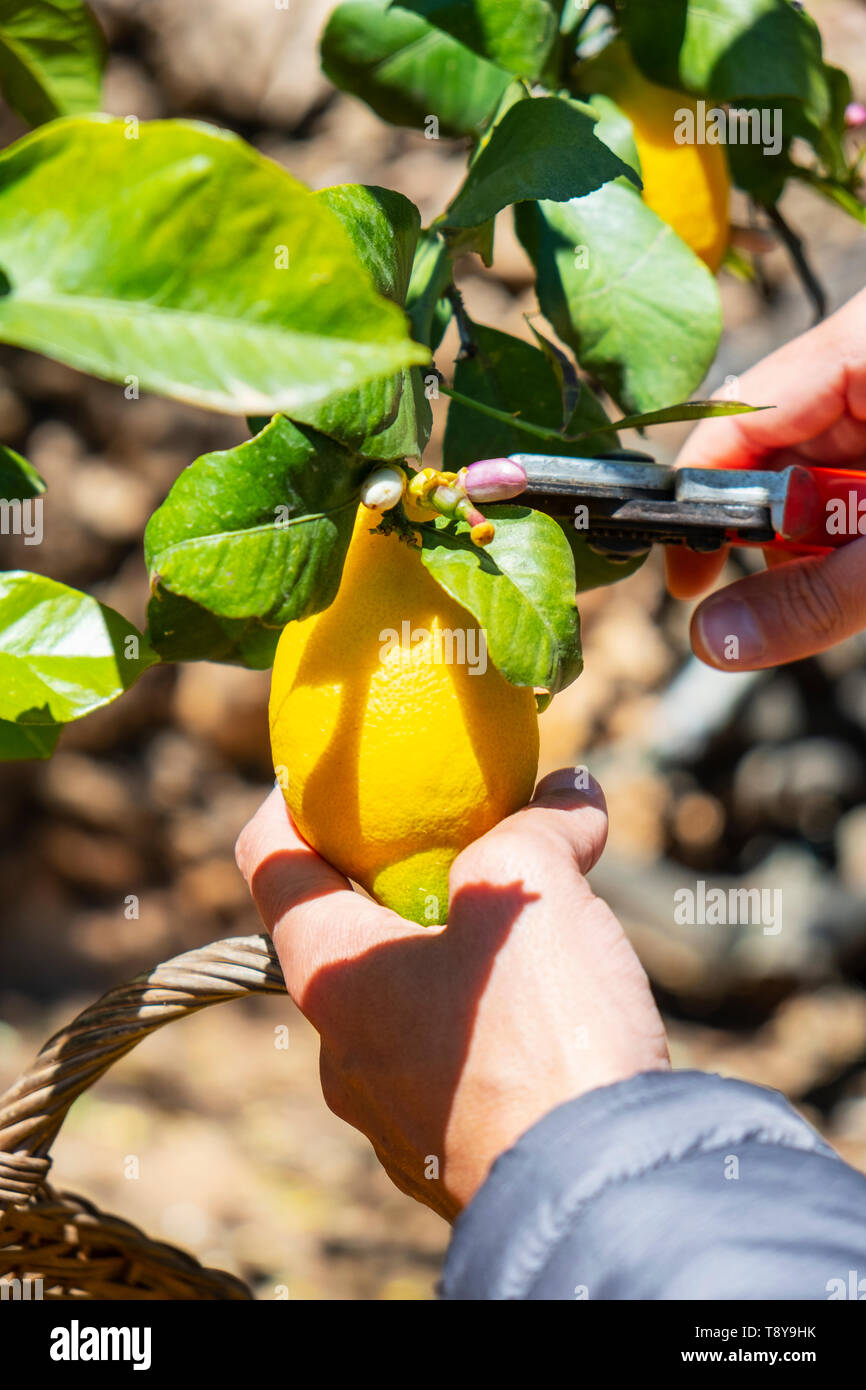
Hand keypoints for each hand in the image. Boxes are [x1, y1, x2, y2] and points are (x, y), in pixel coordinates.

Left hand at [236, 773, 668, 1220]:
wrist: (601, 1198)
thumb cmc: (543, 1032)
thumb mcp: (533, 890)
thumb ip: (540, 826)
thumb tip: (570, 791)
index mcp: (334, 974)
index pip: (271, 863)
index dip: (288, 803)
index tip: (326, 775)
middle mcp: (345, 1049)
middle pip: (345, 935)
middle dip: (393, 882)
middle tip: (455, 842)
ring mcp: (394, 1113)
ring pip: (408, 1005)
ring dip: (450, 954)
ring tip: (522, 924)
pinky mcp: (451, 1155)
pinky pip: (459, 1064)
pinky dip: (492, 1019)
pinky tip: (555, 1004)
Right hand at [667, 287, 865, 668]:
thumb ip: (820, 594)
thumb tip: (711, 643)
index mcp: (864, 341)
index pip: (739, 414)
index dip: (700, 499)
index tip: (689, 581)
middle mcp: (864, 355)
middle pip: (775, 445)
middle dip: (778, 530)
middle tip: (805, 590)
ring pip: (816, 465)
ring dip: (826, 534)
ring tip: (864, 568)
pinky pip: (852, 468)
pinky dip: (855, 523)